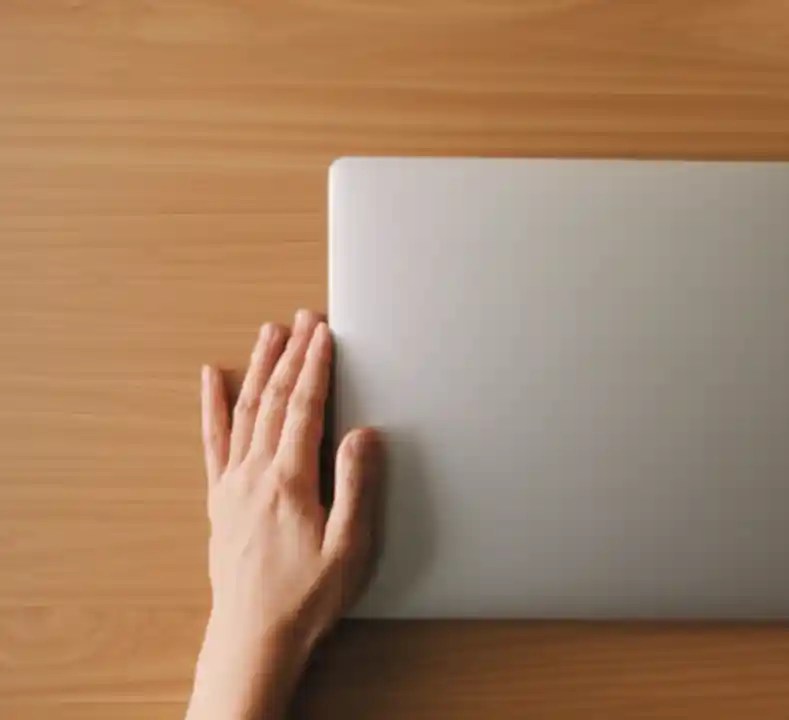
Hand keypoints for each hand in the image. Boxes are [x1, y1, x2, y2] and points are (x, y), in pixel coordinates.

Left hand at [187, 310, 380, 719]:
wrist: (255, 635)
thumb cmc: (307, 596)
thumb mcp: (348, 546)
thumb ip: (355, 486)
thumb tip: (363, 435)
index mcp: (290, 482)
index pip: (304, 409)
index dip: (316, 368)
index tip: (326, 334)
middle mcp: (255, 475)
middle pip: (274, 400)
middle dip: (292, 355)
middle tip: (305, 319)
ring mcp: (233, 484)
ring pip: (245, 411)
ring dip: (259, 368)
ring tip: (270, 332)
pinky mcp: (221, 499)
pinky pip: (213, 442)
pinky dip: (212, 406)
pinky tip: (213, 378)